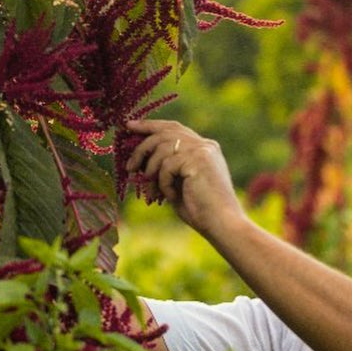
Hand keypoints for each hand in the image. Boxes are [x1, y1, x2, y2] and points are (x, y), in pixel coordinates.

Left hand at [124, 120, 243, 238]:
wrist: (222, 224)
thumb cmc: (201, 211)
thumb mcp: (180, 184)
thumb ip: (167, 169)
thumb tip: (139, 160)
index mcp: (204, 148)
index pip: (174, 128)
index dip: (151, 126)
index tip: (130, 126)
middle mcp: (204, 144)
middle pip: (166, 131)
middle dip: (142, 144)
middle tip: (129, 164)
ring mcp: (202, 150)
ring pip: (162, 147)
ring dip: (150, 170)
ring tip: (150, 189)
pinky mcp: (198, 160)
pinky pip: (167, 165)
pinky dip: (163, 183)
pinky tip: (171, 197)